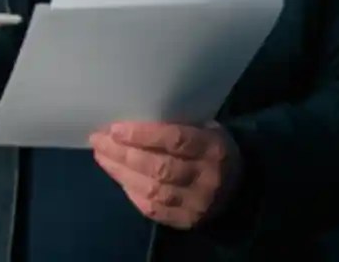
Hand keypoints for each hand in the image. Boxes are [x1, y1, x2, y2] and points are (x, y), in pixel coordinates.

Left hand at [90, 120, 242, 230]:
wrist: (240, 186)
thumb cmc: (212, 147)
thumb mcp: (206, 128)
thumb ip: (177, 124)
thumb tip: (131, 119)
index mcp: (213, 148)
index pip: (175, 140)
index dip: (142, 134)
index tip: (114, 128)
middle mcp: (207, 178)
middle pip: (159, 167)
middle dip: (123, 153)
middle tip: (98, 139)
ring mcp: (197, 203)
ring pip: (152, 190)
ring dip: (121, 172)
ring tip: (101, 156)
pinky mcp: (186, 220)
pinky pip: (153, 209)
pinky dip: (131, 192)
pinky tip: (118, 176)